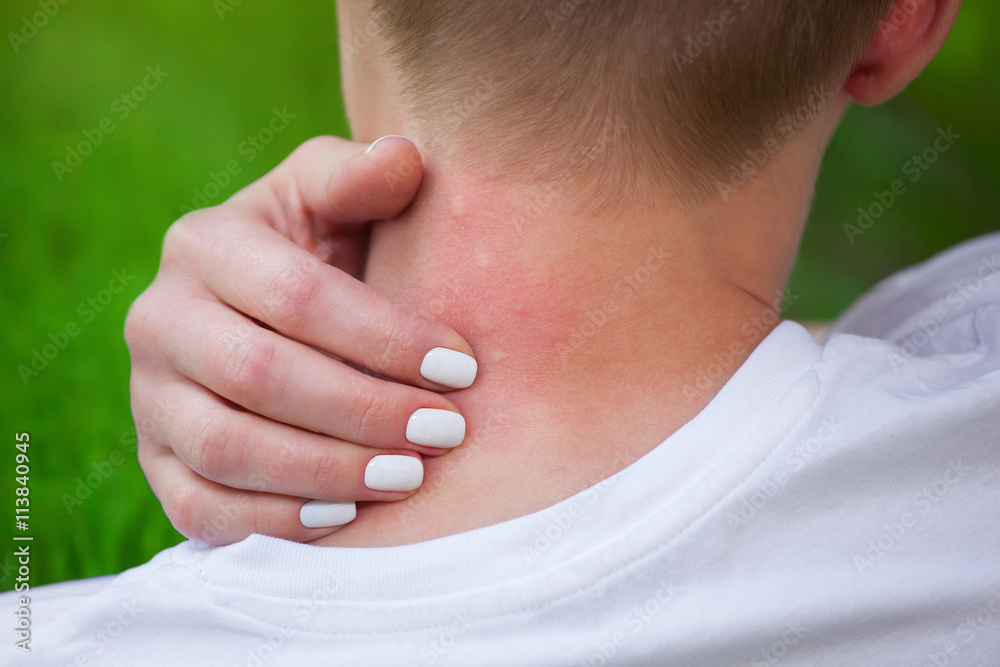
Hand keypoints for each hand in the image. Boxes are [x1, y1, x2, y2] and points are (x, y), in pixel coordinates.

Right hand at [125, 136, 476, 544]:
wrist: (262, 311)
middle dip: (365, 411)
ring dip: (328, 471)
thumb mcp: (330, 198)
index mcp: (205, 245)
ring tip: (410, 479)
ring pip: (229, 449)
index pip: (297, 297)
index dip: (385, 338)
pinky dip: (274, 520)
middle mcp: (160, 319)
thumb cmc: (317, 249)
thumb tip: (404, 158)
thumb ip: (358, 176)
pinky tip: (348, 517)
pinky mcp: (156, 459)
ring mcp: (149, 396)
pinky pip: (200, 506)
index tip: (463, 369)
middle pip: (263, 377)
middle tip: (447, 433)